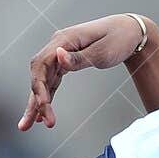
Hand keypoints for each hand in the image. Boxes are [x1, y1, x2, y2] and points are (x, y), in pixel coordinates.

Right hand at [18, 14, 146, 130]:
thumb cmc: (119, 39)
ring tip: (27, 125)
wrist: (131, 32)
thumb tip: (58, 57)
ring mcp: (60, 53)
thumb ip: (79, 58)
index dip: (39, 88)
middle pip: (38, 75)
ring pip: (43, 80)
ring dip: (35, 103)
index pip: (41, 65)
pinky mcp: (66, 61)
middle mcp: (58, 45)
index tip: (43, 106)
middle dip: (34, 101)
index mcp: (63, 39)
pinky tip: (40, 112)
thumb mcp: (102, 52)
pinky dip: (46, 96)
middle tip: (33, 124)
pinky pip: (52, 81)